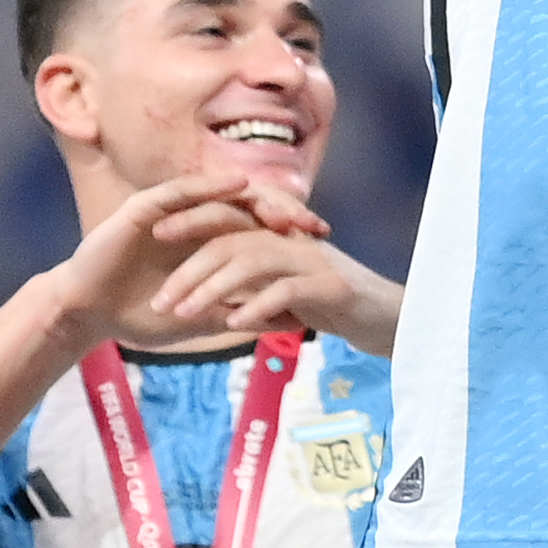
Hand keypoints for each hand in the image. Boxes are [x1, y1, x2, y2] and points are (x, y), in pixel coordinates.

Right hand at [30, 173, 315, 351]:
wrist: (89, 314)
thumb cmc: (140, 315)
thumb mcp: (199, 318)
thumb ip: (240, 314)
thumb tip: (293, 321)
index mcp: (208, 240)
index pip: (256, 224)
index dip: (289, 227)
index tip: (322, 238)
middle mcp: (195, 219)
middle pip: (248, 204)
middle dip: (284, 211)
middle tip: (314, 225)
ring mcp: (173, 209)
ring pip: (222, 194)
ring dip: (258, 199)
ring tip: (287, 210)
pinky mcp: (148, 206)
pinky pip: (184, 189)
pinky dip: (213, 185)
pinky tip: (239, 185)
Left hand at [147, 226, 399, 357]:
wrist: (396, 320)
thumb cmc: (339, 308)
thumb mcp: (291, 295)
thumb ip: (257, 288)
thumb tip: (216, 299)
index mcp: (281, 238)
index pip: (228, 222)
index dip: (190, 226)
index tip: (152, 240)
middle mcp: (294, 241)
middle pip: (232, 241)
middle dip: (189, 268)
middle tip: (159, 300)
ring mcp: (314, 260)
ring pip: (252, 261)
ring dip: (213, 288)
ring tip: (184, 314)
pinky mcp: (333, 286)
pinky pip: (287, 289)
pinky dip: (256, 305)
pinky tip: (233, 325)